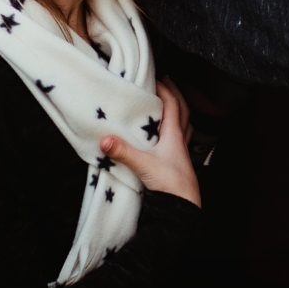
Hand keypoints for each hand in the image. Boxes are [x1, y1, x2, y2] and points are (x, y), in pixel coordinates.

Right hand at [100, 82, 199, 206]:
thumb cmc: (170, 185)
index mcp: (174, 136)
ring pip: (184, 126)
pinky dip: (175, 131)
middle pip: (183, 112)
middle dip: (175, 96)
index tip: (157, 78)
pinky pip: (179, 141)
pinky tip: (167, 136)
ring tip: (169, 106)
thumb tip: (104, 140)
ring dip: (178, 113)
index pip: (173, 106)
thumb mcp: (143, 165)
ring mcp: (181, 153)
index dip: (166, 90)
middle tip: (167, 84)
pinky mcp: (178, 164)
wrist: (183, 208)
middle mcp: (180, 141)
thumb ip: (123, 152)